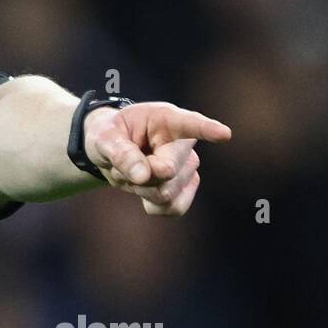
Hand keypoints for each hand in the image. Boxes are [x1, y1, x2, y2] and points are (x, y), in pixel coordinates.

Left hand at [83, 102, 231, 215]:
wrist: (111, 151)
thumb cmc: (110, 135)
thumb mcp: (104, 138)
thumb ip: (121, 153)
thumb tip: (145, 176)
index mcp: (167, 119)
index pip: (191, 124)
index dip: (207, 129)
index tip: (223, 134)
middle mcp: (184, 143)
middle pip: (168, 172)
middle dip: (137, 174)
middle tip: (121, 162)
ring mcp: (189, 167)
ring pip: (167, 193)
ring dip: (139, 189)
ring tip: (131, 172)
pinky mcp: (186, 189)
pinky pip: (174, 208)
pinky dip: (151, 205)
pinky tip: (144, 190)